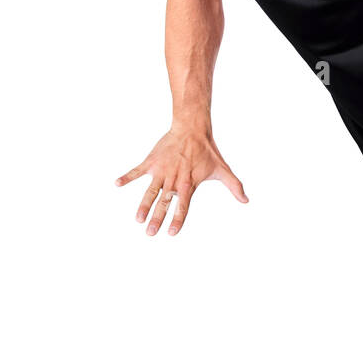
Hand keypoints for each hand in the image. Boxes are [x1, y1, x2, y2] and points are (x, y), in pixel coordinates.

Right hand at [115, 127, 247, 235]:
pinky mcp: (151, 162)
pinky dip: (127, 177)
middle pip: (164, 203)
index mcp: (189, 184)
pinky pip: (136, 171)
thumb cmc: (207, 152)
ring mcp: (161, 171)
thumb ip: (234, 186)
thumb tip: (246, 200)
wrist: (192, 129)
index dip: (178, 219)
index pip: (183, 205)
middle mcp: (174, 179)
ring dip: (143, 205)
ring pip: (150, 191)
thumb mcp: (222, 170)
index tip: (172, 233)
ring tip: (137, 219)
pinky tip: (116, 184)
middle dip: (157, 219)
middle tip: (150, 233)